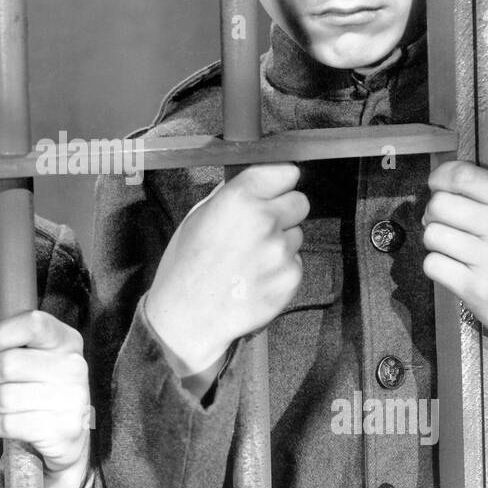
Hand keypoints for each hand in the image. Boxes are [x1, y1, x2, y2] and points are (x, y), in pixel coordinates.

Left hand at [0, 310, 91, 487]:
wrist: (66, 434)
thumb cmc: (37, 384)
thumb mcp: (19, 351)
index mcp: (65, 339)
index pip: (32, 322)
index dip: (1, 334)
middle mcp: (73, 366)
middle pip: (7, 364)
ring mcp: (71, 399)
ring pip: (3, 398)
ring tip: (0, 403)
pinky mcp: (62, 429)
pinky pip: (7, 424)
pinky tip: (4, 422)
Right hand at [144, 163, 308, 378]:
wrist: (189, 315)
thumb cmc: (187, 266)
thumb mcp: (198, 217)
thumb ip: (231, 195)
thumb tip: (253, 181)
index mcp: (239, 198)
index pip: (286, 172)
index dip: (279, 183)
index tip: (274, 190)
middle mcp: (264, 220)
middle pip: (299, 202)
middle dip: (284, 212)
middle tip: (260, 229)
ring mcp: (280, 251)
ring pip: (296, 235)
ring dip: (280, 244)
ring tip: (250, 260)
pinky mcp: (290, 277)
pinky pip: (296, 263)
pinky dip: (281, 270)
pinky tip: (255, 278)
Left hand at [421, 161, 487, 383]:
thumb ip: (485, 197)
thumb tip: (438, 182)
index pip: (464, 176)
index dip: (441, 177)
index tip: (436, 185)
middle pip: (439, 204)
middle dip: (434, 214)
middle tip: (448, 226)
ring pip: (431, 234)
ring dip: (435, 243)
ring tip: (455, 251)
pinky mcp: (475, 288)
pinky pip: (432, 264)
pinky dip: (437, 267)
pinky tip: (456, 270)